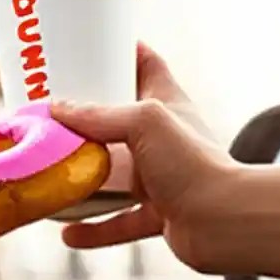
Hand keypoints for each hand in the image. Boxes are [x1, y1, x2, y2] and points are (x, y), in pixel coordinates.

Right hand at [50, 43, 235, 271]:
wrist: (225, 221)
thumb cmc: (194, 162)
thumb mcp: (144, 122)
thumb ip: (99, 115)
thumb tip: (58, 109)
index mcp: (167, 106)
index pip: (148, 66)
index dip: (126, 52)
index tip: (95, 46)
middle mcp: (165, 140)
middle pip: (121, 122)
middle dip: (89, 121)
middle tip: (54, 115)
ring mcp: (162, 178)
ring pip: (115, 176)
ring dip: (85, 178)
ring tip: (53, 174)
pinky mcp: (158, 216)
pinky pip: (118, 222)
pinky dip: (93, 229)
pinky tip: (67, 232)